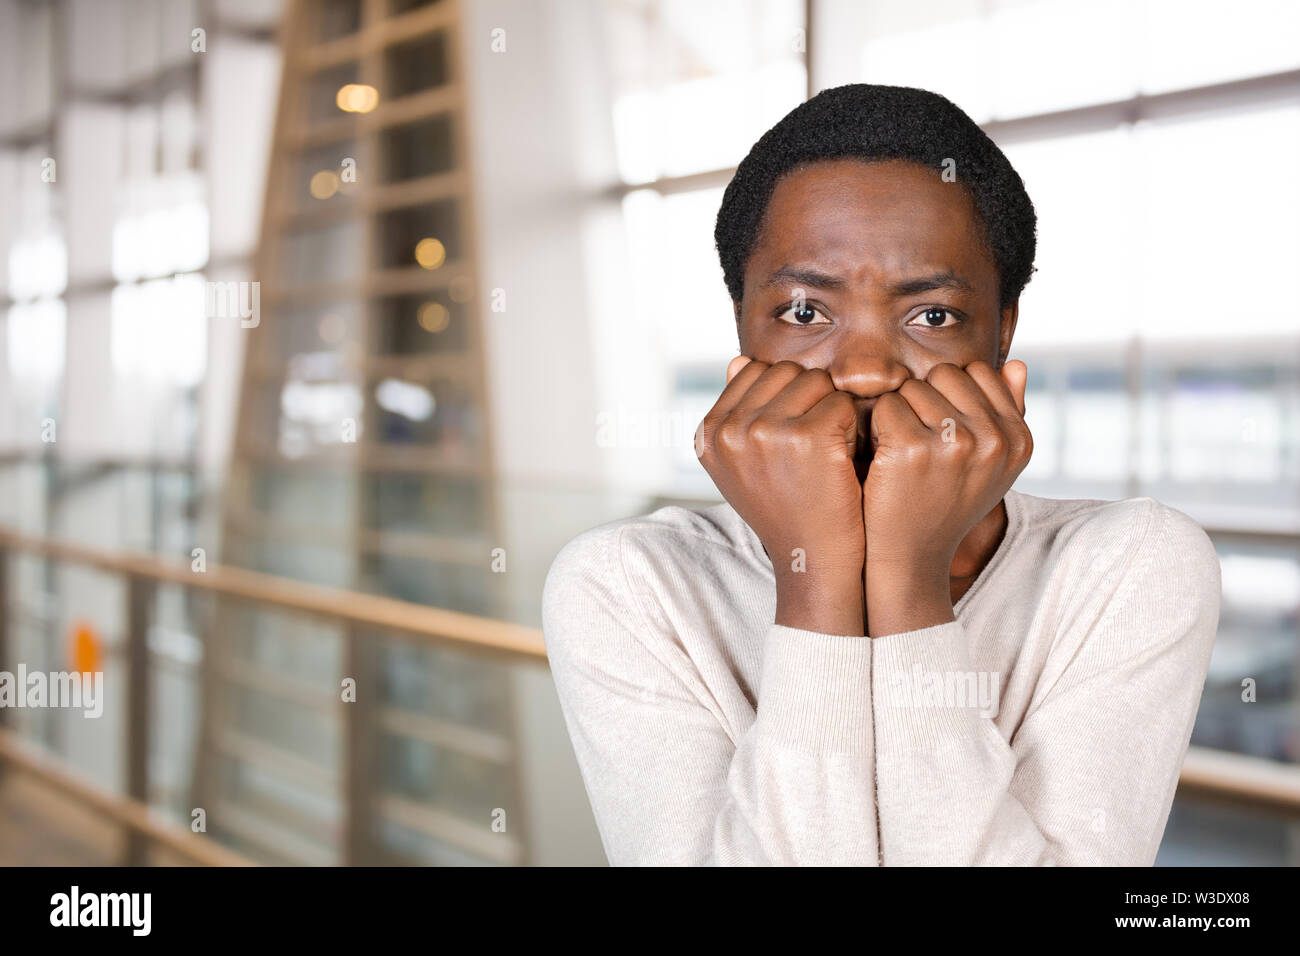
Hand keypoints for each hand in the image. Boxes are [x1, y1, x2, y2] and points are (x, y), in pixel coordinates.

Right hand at [696, 357, 865, 633]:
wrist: (814, 561)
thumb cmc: (789, 510)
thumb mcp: (748, 463)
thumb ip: (741, 412)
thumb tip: (739, 361)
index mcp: (708, 433)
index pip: (754, 372)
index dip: (785, 400)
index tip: (791, 443)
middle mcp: (728, 430)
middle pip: (785, 371)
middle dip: (809, 400)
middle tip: (814, 450)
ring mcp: (763, 431)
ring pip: (816, 381)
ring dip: (832, 411)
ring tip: (827, 456)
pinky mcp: (806, 437)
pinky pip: (842, 402)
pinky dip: (853, 428)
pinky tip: (842, 462)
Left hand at [862, 360, 1032, 635]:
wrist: (910, 559)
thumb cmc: (943, 504)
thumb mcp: (988, 464)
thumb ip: (1005, 412)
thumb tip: (1015, 363)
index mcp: (1018, 438)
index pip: (977, 372)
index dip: (948, 396)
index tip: (939, 432)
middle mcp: (994, 439)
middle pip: (944, 374)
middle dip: (923, 400)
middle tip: (916, 443)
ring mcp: (955, 443)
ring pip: (912, 388)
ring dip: (898, 414)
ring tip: (901, 455)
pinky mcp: (912, 450)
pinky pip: (887, 406)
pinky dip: (876, 428)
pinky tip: (883, 460)